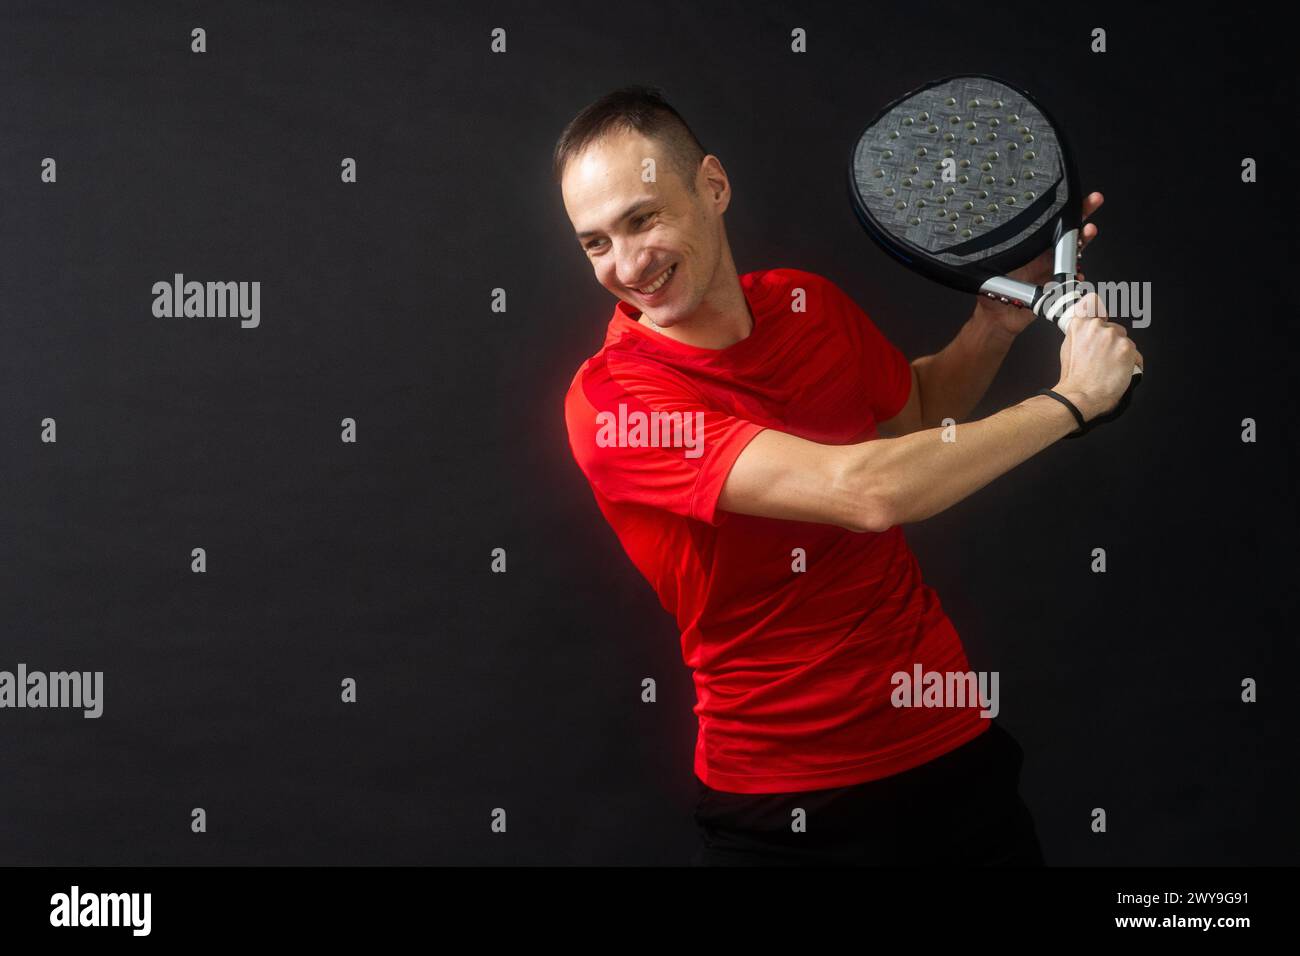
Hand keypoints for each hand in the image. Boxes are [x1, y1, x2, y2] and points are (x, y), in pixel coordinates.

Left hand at [974, 191, 1104, 336]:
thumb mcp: (989, 269)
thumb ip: (992, 255)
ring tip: (1088, 232)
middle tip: (1092, 202)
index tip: (1073, 198)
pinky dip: (1077, 277)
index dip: (1061, 210)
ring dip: (1083, 241)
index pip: (1047, 224)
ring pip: (1073, 252)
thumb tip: (981, 240)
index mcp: (1026, 247)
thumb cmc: (990, 293)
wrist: (998, 319)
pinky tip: (1077, 273)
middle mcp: (1042, 255)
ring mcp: (1051, 271)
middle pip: (1066, 231)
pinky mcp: (1057, 287)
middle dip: (1081, 216)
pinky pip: (1072, 279)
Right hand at [1053, 291, 1142, 419]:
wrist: (1079, 395)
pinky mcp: (1127, 348)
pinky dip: (1131, 365)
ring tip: (1109, 370)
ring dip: (1121, 354)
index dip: (1098, 308)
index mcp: (1080, 324)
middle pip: (1114, 329)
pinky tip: (1119, 374)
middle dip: (1112, 343)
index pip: (1092, 302)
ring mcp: (1112, 336)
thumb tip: (1085, 327)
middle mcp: (1097, 326)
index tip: (1100, 314)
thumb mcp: (1067, 349)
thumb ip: (1078, 333)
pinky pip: (1136, 356)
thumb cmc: (1074, 378)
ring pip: (1125, 342)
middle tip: (1102, 361)